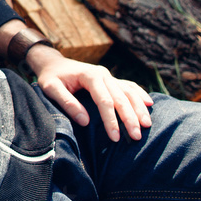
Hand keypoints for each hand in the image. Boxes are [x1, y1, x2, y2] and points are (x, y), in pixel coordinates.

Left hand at [26, 45, 153, 141]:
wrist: (53, 63)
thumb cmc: (50, 77)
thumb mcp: (50, 88)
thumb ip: (66, 102)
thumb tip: (85, 121)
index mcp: (90, 75)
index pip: (104, 100)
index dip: (111, 119)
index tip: (115, 137)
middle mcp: (103, 74)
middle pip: (121, 97)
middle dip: (130, 118)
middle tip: (136, 137)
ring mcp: (108, 76)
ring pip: (129, 92)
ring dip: (139, 108)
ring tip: (147, 125)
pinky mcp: (110, 80)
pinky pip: (129, 86)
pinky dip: (139, 94)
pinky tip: (149, 104)